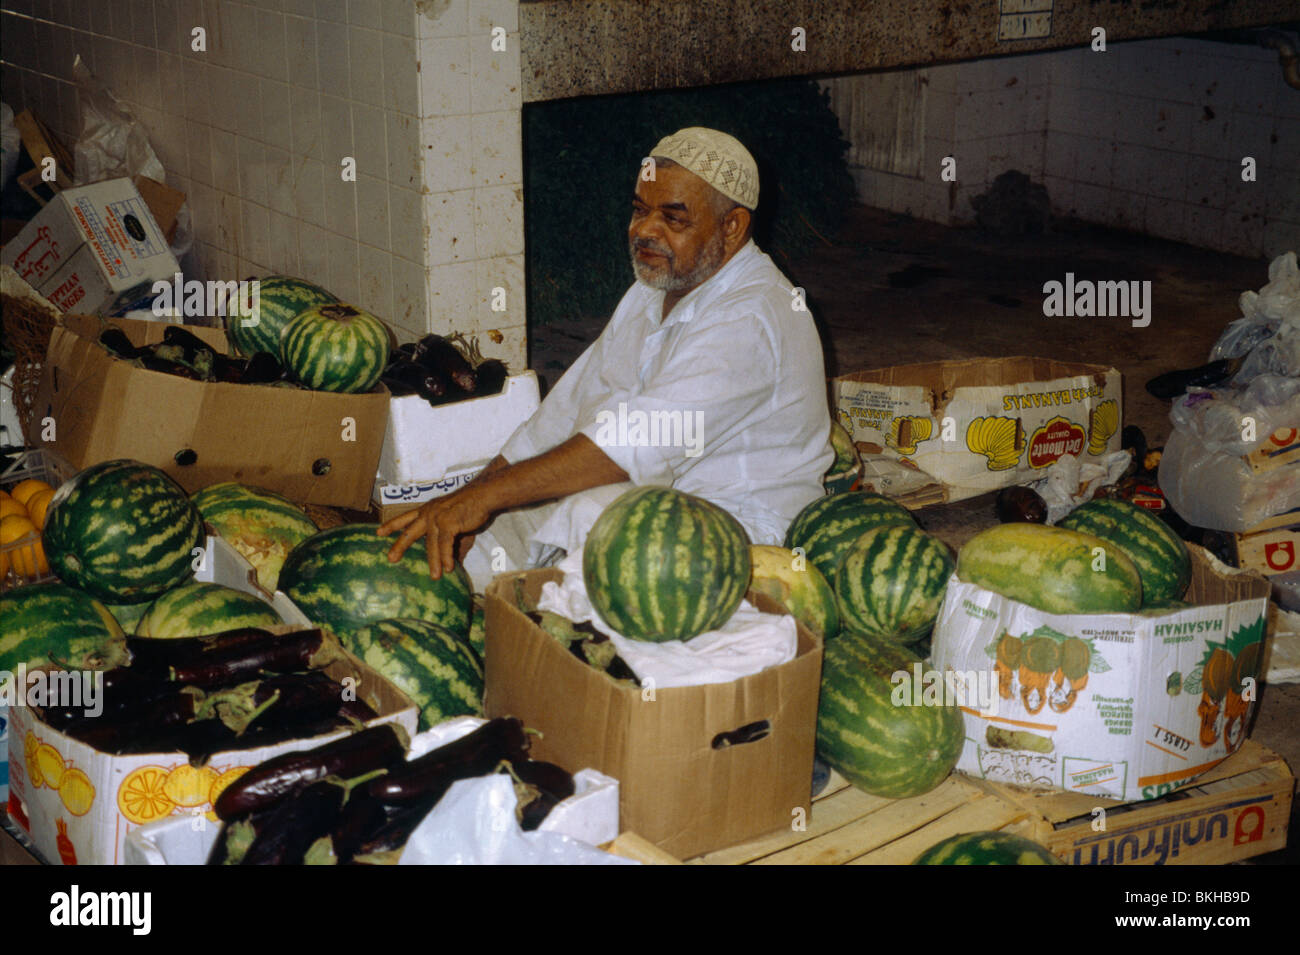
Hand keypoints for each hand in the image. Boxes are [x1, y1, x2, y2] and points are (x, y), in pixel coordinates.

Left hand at [377, 486, 492, 577]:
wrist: (484, 495)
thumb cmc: (471, 509)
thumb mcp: (459, 529)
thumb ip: (454, 547)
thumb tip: (454, 566)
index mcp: (428, 510)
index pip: (406, 517)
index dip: (392, 525)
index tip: (379, 532)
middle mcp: (429, 513)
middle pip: (410, 531)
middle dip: (400, 545)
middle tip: (391, 559)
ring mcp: (438, 517)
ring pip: (431, 543)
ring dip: (433, 561)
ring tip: (434, 577)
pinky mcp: (449, 522)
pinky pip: (444, 543)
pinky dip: (446, 557)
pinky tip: (448, 568)